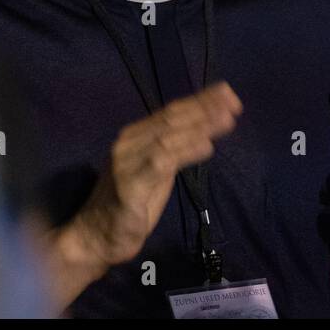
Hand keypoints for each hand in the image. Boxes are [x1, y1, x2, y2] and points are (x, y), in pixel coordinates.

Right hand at [73, 82, 240, 269]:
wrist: (96, 236)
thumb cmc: (130, 205)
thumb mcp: (156, 173)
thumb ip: (174, 151)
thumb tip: (205, 132)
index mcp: (136, 137)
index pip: (171, 112)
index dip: (200, 101)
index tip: (227, 93)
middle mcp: (129, 144)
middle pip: (171, 119)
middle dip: (204, 108)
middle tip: (233, 100)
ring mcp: (127, 164)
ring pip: (168, 137)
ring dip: (200, 126)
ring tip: (226, 119)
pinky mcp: (129, 186)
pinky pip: (160, 163)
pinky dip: (185, 151)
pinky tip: (206, 146)